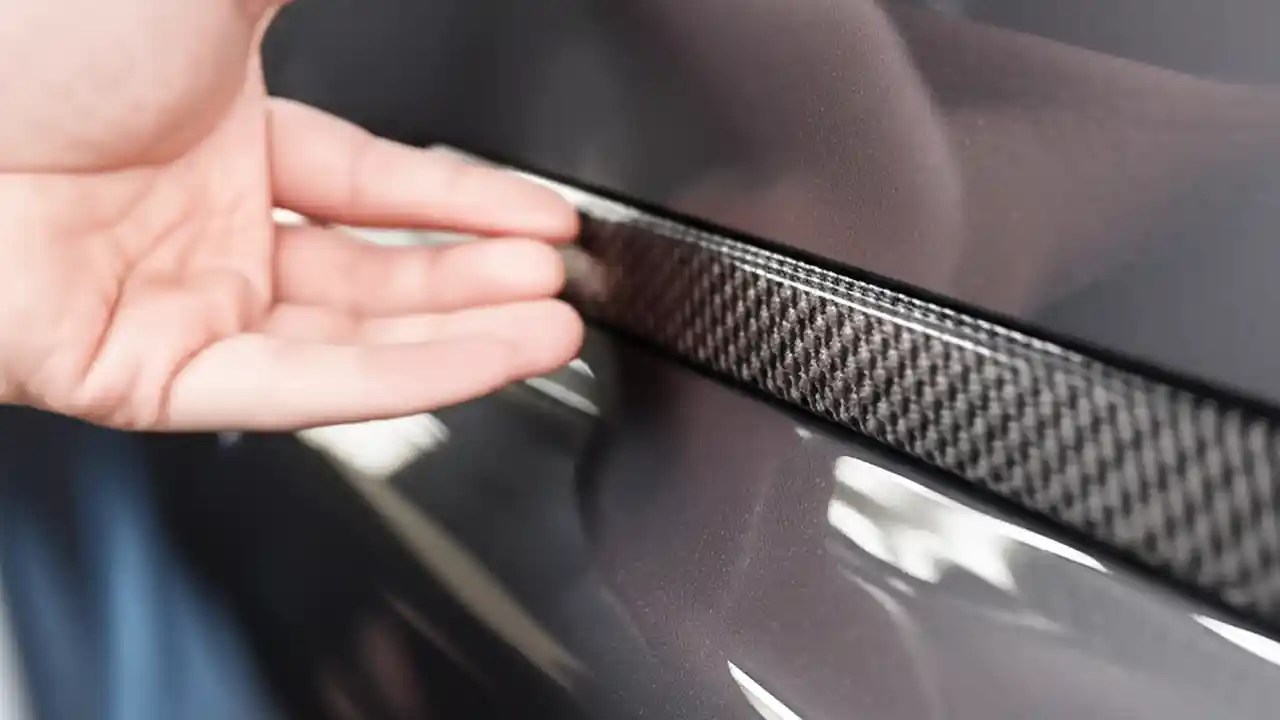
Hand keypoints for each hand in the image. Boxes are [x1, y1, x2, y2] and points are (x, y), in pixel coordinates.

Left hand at [0, 1, 582, 430]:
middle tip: (559, 276)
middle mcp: (198, 228)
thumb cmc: (28, 45)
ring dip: (459, 336)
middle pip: (373, 272)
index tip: (542, 215)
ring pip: (347, 342)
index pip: (372, 184)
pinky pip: (293, 390)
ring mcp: (173, 306)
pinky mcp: (142, 379)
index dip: (465, 201)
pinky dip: (399, 382)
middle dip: (477, 275)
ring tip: (550, 326)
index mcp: (215, 138)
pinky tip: (477, 364)